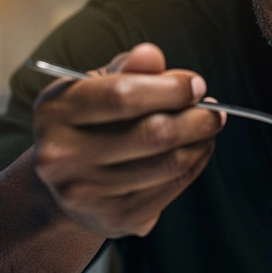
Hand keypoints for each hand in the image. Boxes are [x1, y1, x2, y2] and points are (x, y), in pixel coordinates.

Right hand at [32, 43, 225, 237]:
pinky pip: (172, 187)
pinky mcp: (115, 218)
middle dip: (196, 118)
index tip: (197, 85)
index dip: (171, 89)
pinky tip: (199, 150)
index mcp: (56, 111)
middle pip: (153, 133)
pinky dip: (196, 164)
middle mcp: (62, 155)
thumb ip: (127, 68)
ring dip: (201, 142)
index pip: (124, 96)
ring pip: (169, 163)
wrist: (66, 186)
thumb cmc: (90, 123)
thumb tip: (152, 54)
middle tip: (215, 110)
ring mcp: (87, 192)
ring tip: (210, 127)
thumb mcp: (97, 87)